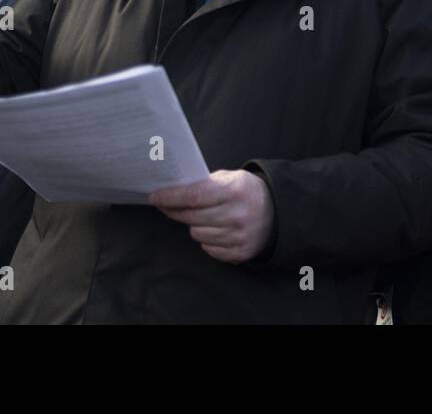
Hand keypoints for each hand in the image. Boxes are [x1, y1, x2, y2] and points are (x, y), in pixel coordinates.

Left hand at [150, 169, 274, 263]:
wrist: (277, 212)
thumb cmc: (246, 192)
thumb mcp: (231, 178)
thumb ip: (205, 184)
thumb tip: (173, 191)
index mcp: (234, 192)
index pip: (193, 196)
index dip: (171, 198)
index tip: (154, 197)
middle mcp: (237, 215)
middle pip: (191, 217)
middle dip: (176, 211)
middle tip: (168, 205)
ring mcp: (239, 236)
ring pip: (197, 234)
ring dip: (195, 225)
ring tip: (205, 216)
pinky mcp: (239, 253)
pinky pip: (208, 248)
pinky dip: (207, 239)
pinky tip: (216, 229)